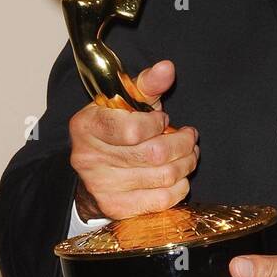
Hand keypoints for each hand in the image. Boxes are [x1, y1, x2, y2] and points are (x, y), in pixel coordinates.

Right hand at [68, 59, 199, 220]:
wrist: (95, 162)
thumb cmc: (116, 125)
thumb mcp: (127, 99)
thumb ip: (148, 84)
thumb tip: (167, 68)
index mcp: (86, 126)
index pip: (132, 130)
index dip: (158, 124)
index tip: (164, 119)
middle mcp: (88, 158)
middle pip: (154, 155)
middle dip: (183, 144)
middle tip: (189, 137)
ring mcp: (101, 186)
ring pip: (163, 178)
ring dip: (186, 164)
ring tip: (189, 153)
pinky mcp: (116, 208)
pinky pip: (162, 201)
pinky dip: (179, 187)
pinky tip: (178, 176)